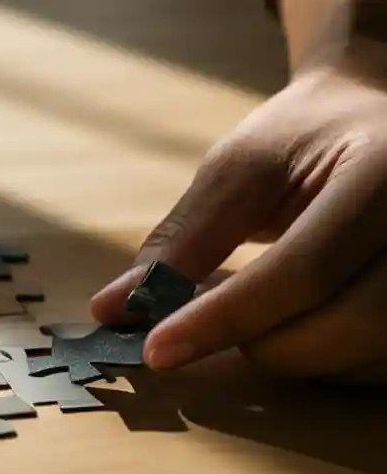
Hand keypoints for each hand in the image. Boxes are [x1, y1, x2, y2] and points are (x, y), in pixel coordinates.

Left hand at [91, 56, 386, 381]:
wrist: (380, 110)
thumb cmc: (307, 135)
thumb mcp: (240, 167)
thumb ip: (183, 240)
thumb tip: (113, 309)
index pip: (303, 269)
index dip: (223, 318)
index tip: (155, 350)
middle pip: (348, 326)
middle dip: (262, 345)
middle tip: (205, 329)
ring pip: (367, 356)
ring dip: (291, 356)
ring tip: (245, 313)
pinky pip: (378, 363)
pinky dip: (321, 360)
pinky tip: (287, 323)